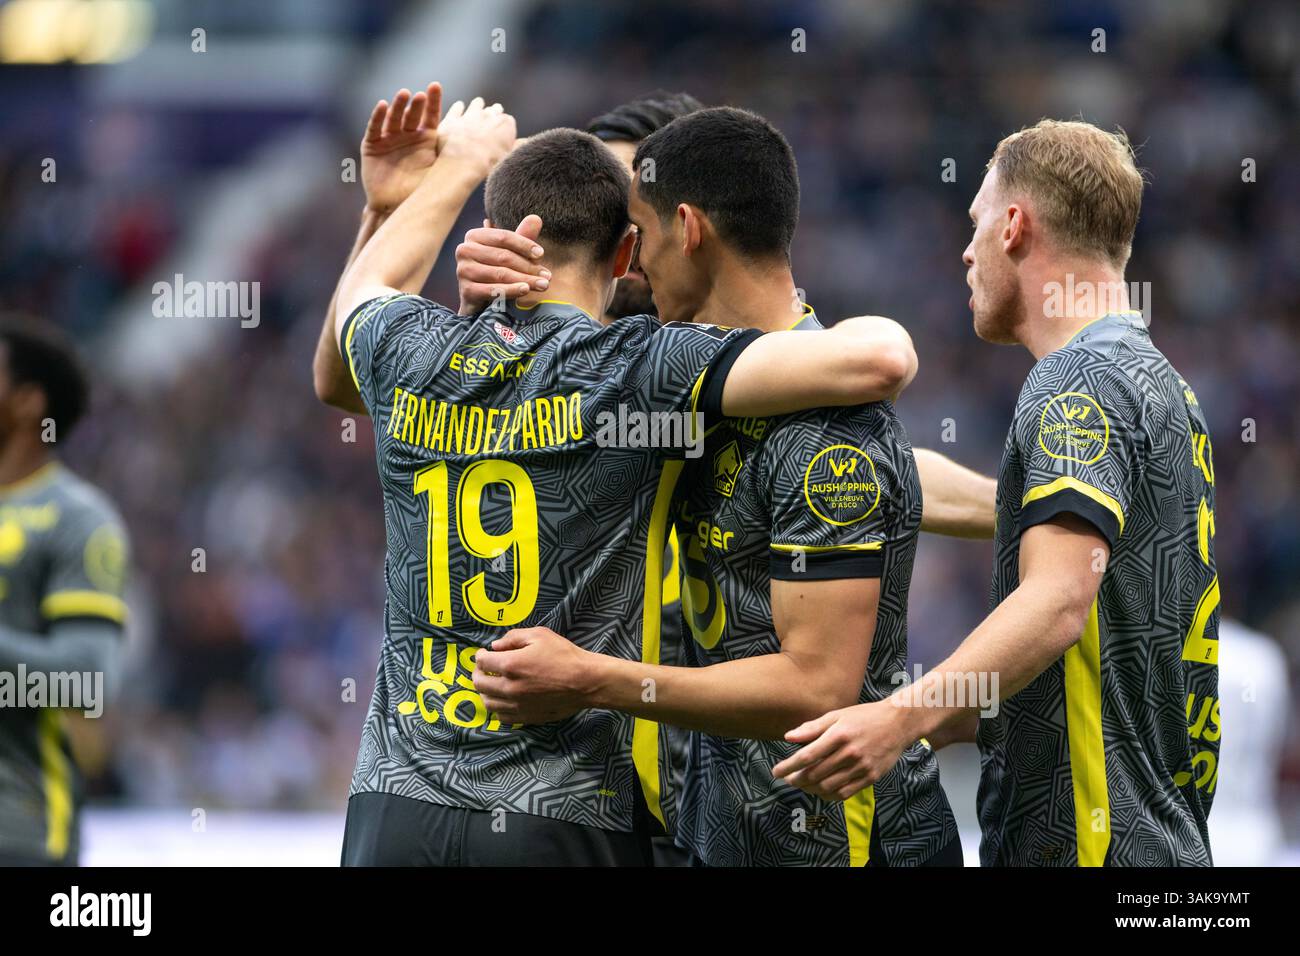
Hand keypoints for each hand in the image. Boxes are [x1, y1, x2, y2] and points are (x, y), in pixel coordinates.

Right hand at [361, 82, 443, 213]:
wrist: (395, 207)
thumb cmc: (419, 192)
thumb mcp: (437, 171)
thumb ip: (452, 157)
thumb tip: (481, 147)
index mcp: (424, 139)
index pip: (429, 116)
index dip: (432, 101)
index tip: (436, 86)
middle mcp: (407, 135)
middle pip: (412, 115)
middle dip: (416, 104)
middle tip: (421, 95)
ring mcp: (389, 138)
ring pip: (394, 118)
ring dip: (398, 105)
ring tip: (404, 94)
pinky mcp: (371, 144)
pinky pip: (374, 128)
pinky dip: (378, 117)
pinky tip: (382, 105)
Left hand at [436, 97, 516, 177]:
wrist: (462, 164)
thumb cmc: (487, 165)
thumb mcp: (508, 157)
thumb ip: (517, 146)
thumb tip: (526, 142)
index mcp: (505, 124)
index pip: (508, 121)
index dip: (505, 126)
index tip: (503, 131)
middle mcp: (488, 116)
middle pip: (494, 110)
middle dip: (494, 113)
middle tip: (492, 118)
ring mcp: (469, 115)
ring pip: (477, 104)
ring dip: (478, 106)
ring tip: (478, 107)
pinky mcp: (453, 119)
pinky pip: (457, 108)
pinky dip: (459, 107)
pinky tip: (460, 107)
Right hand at [455, 214, 549, 310]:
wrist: (479, 301)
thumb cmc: (496, 272)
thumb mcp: (509, 253)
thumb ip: (522, 237)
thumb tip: (536, 218)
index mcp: (474, 236)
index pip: (503, 237)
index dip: (524, 244)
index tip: (541, 254)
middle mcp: (465, 250)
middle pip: (503, 257)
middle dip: (528, 267)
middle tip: (547, 276)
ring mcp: (463, 270)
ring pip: (501, 274)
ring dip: (525, 280)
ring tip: (543, 285)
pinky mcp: (466, 290)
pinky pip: (493, 290)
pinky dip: (511, 290)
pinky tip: (526, 290)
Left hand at [473, 626, 598, 723]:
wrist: (585, 681)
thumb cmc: (564, 655)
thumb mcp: (540, 635)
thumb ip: (513, 638)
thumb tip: (495, 646)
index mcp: (510, 665)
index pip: (482, 662)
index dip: (480, 655)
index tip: (484, 653)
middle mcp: (509, 687)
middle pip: (479, 683)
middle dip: (477, 673)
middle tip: (483, 668)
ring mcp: (517, 705)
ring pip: (488, 703)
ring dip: (485, 692)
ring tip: (491, 685)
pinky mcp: (526, 717)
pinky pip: (502, 717)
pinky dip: (498, 708)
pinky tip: (504, 700)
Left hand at [770, 700, 912, 800]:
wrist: (898, 723)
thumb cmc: (864, 717)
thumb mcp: (837, 715)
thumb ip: (812, 728)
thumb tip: (788, 737)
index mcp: (839, 735)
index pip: (807, 756)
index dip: (789, 766)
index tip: (776, 771)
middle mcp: (849, 753)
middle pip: (815, 774)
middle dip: (796, 779)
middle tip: (788, 779)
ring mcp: (861, 767)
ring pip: (828, 786)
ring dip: (810, 789)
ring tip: (802, 784)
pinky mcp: (871, 777)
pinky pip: (845, 793)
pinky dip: (829, 795)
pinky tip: (821, 790)